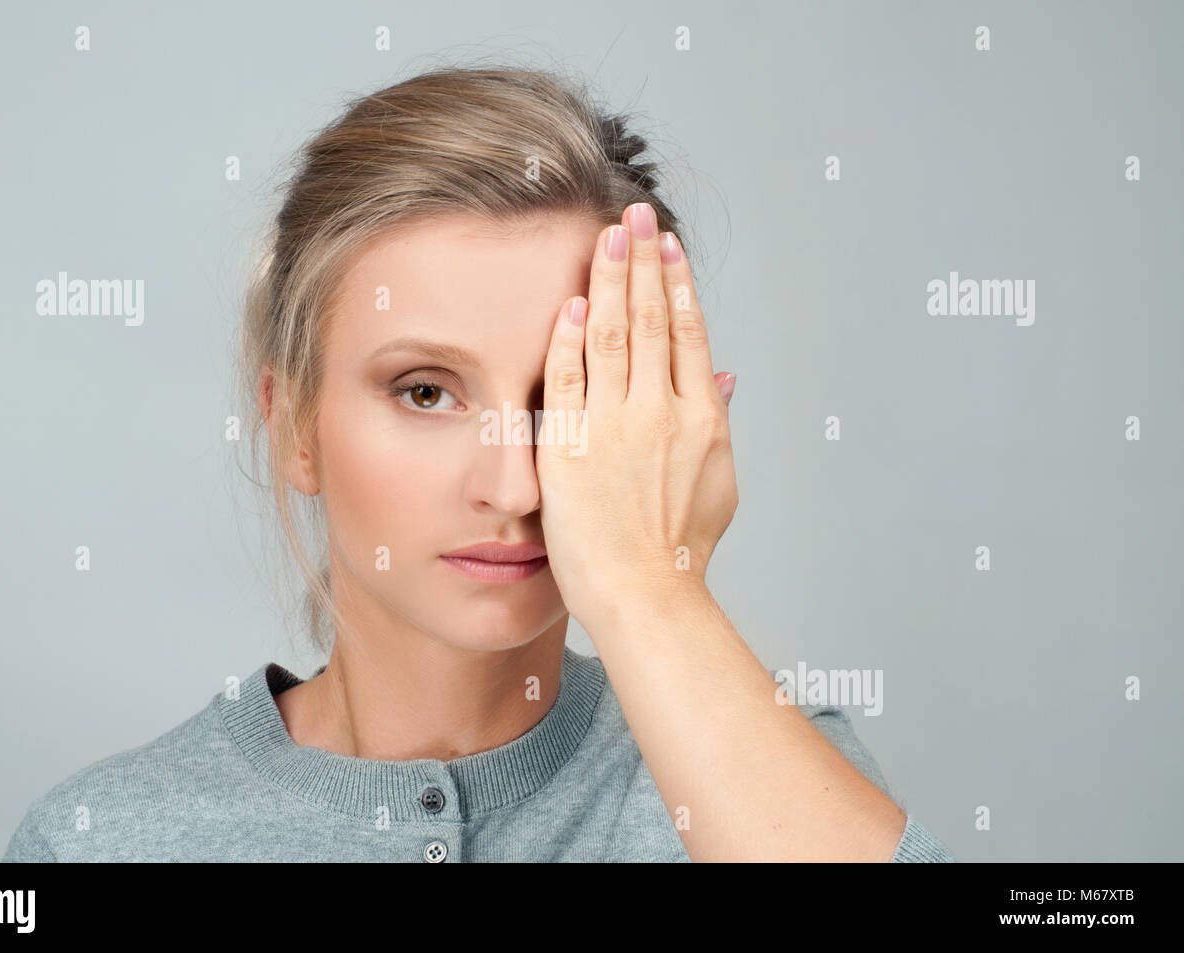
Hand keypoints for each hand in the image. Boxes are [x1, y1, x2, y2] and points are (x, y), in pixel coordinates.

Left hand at [536, 202, 737, 628]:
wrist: (645, 594)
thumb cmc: (681, 550)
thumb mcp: (719, 483)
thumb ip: (721, 422)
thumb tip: (728, 375)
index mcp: (702, 419)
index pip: (689, 333)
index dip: (677, 283)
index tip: (667, 246)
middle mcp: (661, 413)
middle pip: (653, 319)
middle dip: (643, 260)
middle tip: (635, 212)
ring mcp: (614, 427)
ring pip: (613, 336)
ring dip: (610, 280)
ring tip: (608, 235)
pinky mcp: (570, 446)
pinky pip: (568, 379)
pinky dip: (570, 338)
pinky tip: (571, 301)